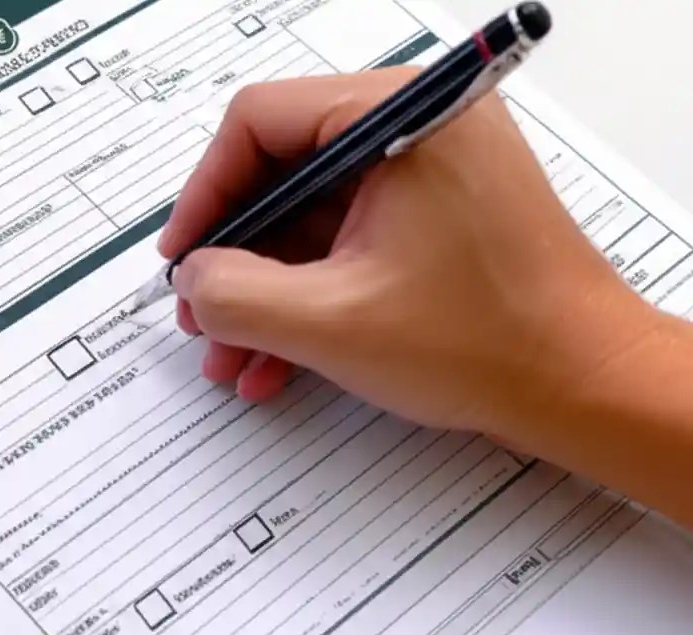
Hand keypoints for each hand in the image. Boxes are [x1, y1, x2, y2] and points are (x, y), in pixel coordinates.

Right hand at [160, 69, 655, 439]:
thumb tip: (194, 279)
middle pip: (280, 170)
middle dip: (235, 256)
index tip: (183, 257)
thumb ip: (235, 294)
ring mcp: (430, 166)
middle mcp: (416, 124)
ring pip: (310, 214)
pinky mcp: (437, 208)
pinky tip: (280, 355)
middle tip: (204, 313)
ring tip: (236, 353)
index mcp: (396, 116)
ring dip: (265, 287)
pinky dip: (309, 291)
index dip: (205, 195)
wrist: (584, 385)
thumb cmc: (488, 342)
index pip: (258, 122)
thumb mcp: (329, 322)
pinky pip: (347, 237)